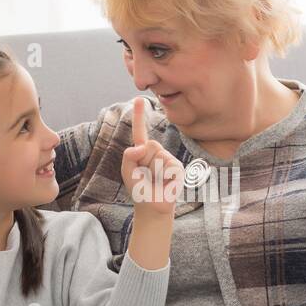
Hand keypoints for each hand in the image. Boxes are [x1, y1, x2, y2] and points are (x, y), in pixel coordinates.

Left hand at [120, 95, 183, 214]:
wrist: (152, 207)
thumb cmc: (140, 189)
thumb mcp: (128, 172)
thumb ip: (129, 156)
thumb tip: (142, 146)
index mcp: (143, 151)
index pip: (140, 131)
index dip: (139, 115)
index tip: (139, 98)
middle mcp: (157, 152)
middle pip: (149, 146)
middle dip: (144, 161)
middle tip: (146, 176)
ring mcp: (169, 159)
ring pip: (159, 156)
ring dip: (153, 171)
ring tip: (155, 181)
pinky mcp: (178, 169)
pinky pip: (169, 165)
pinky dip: (163, 175)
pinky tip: (164, 183)